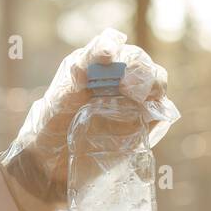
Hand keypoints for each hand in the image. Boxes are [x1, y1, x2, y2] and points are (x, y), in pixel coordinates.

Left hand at [0, 27, 179, 210]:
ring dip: (153, 84)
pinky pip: (159, 111)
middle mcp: (115, 77)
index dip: (110, 46)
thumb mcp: (56, 104)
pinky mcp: (141, 123)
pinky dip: (159, 109)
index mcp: (92, 65)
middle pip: (138, 60)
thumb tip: (80, 67)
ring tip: (142, 98)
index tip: (106, 58)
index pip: (108, 44)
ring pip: (155, 81)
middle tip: (126, 85)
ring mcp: (131, 99)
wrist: (54, 166)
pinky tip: (149, 115)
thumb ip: (70, 85)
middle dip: (137, 67)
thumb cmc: (51, 129)